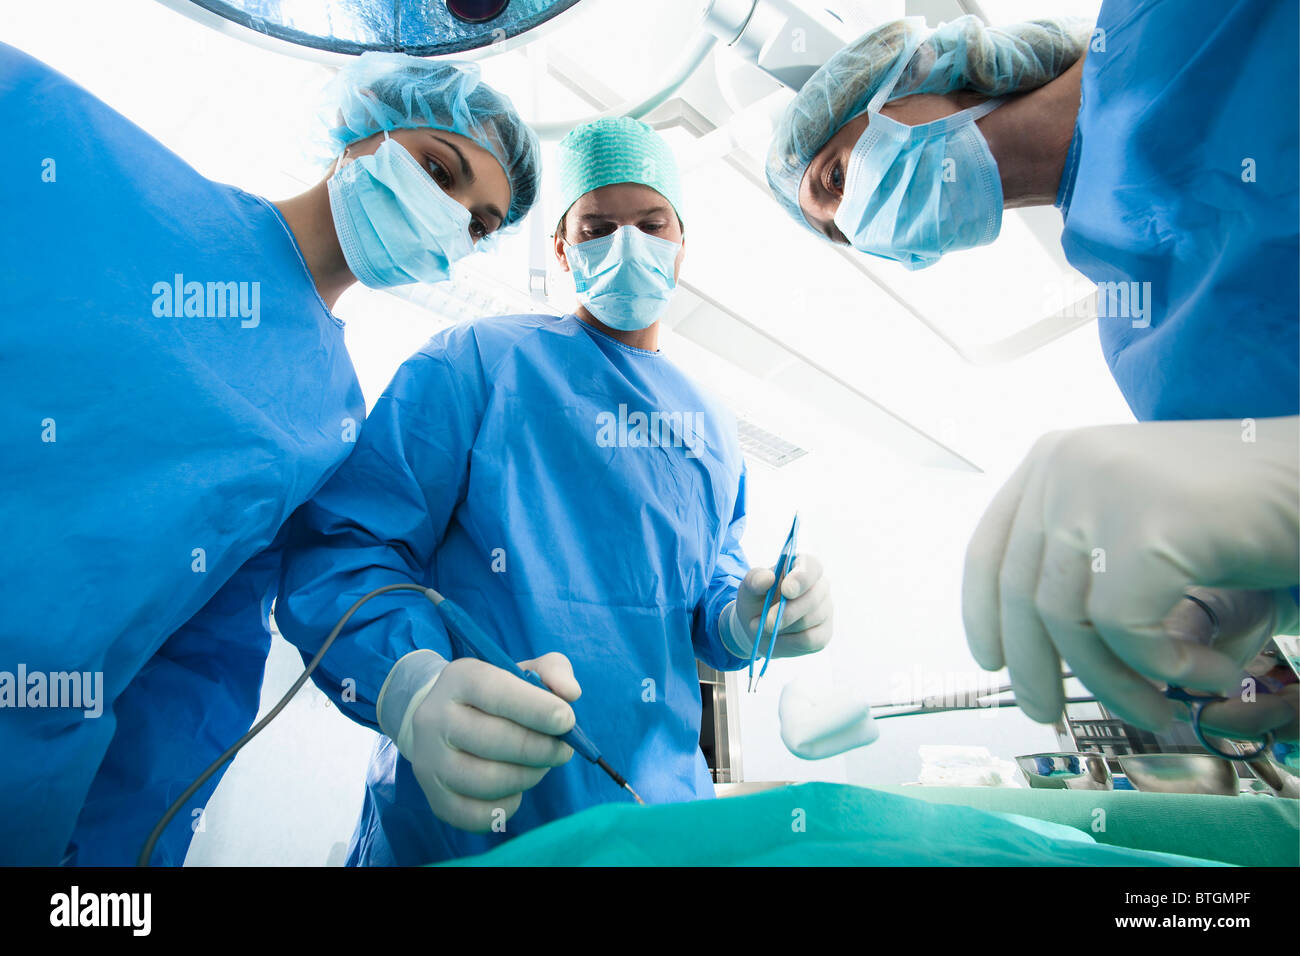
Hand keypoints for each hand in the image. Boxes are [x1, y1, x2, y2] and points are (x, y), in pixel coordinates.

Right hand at [404, 653, 578, 831]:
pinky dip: (509, 805)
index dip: (537, 709)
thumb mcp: (522, 670)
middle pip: (494, 740)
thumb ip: (553, 670)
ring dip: (529, 776)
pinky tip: (517, 788)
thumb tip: (571, 693)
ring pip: (488, 781)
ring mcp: (430, 762)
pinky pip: (478, 815)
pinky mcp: (435, 799)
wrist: (443, 722)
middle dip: (542, 748)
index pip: (494, 691)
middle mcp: (435, 718)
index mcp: (459, 678)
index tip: (567, 721)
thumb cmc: (496, 695)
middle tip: (563, 749)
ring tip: (541, 765)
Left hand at [725, 553, 832, 657]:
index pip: (811, 566)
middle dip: (788, 611)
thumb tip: (767, 578)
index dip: (802, 578)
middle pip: (813, 597)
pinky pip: (811, 639)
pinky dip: (789, 641)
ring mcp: (824, 610)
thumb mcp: (749, 588)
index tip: (786, 591)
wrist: (758, 628)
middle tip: (767, 622)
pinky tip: (777, 638)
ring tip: (764, 627)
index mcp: (802, 567)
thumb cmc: (757, 600)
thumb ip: (755, 580)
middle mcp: (819, 586)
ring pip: (810, 619)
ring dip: (784, 627)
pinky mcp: (823, 633)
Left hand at [962, 416, 1298, 730]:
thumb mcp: (1138, 521)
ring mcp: (1100, 490)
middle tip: (1048, 715)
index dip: (983, 614)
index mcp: (1055, 457)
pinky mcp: (1145, 527)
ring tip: (1160, 708)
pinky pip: (1126, 631)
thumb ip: (1083, 560)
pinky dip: (1167, 669)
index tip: (990, 661)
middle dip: (1036, 669)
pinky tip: (1213, 673)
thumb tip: (1028, 648)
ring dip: (1116, 684)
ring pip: (1071, 621)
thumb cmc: (1245, 512)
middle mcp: (1065, 464)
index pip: (991, 549)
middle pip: (1021, 593)